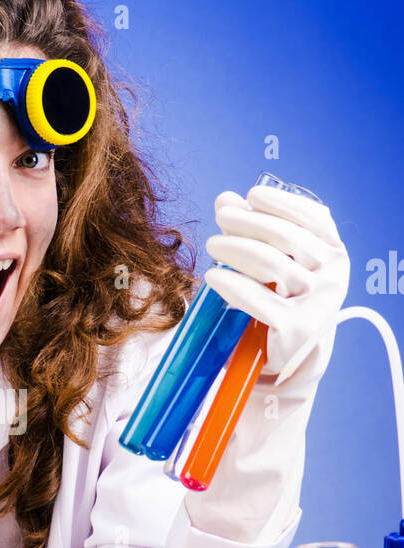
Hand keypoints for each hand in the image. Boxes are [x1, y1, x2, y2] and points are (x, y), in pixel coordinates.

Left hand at [202, 183, 348, 387]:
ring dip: (234, 249)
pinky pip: (257, 298)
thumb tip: (225, 199)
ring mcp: (319, 302)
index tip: (250, 195)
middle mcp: (334, 275)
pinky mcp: (297, 327)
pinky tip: (213, 278)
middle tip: (221, 218)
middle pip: (285, 237)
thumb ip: (253, 228)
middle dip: (248, 222)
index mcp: (335, 254)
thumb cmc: (281, 298)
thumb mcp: (274, 260)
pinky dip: (230, 285)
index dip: (280, 202)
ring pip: (269, 264)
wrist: (289, 352)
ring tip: (212, 246)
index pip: (312, 218)